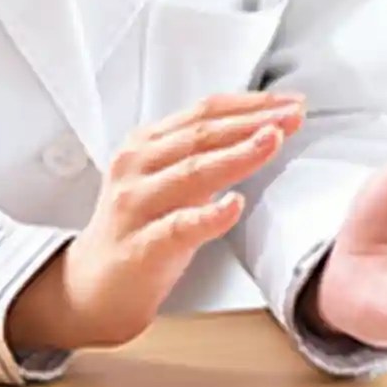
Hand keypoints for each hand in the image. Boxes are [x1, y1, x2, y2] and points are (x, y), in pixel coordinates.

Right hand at [6, 92, 304, 350]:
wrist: (94, 285)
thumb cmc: (142, 228)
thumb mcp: (170, 179)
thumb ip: (206, 152)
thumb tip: (266, 127)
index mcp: (147, 143)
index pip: (204, 112)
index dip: (250, 104)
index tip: (290, 102)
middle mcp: (137, 165)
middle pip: (202, 135)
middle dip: (252, 122)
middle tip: (292, 115)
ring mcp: (136, 205)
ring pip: (192, 172)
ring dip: (237, 154)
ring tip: (272, 141)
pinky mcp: (140, 246)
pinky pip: (177, 227)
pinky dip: (208, 215)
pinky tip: (234, 206)